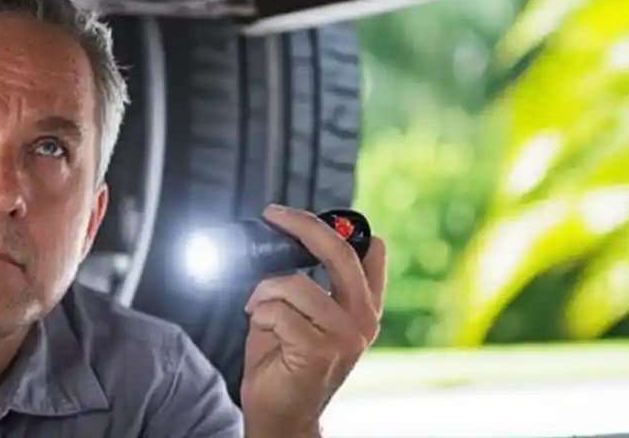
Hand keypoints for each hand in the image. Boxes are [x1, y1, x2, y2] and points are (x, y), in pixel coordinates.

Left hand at [239, 204, 386, 437]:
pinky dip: (260, 316)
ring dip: (265, 294)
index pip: (369, 253)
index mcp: (362, 308)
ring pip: (295, 285)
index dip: (342, 225)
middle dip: (302, 225)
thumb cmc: (285, 363)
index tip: (308, 212)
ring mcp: (345, 337)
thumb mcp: (302, 315)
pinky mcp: (321, 352)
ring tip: (259, 310)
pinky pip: (279, 312)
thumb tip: (292, 238)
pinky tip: (264, 332)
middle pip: (339, 253)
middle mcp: (362, 321)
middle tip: (273, 214)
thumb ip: (309, 281)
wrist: (280, 415)